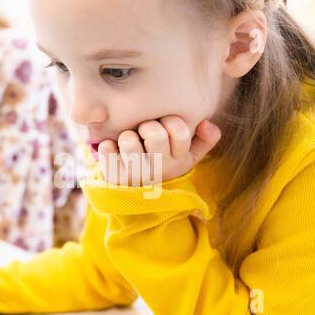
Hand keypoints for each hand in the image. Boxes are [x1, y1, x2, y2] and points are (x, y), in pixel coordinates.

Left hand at [96, 115, 220, 184]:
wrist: (140, 193)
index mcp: (177, 160)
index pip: (181, 132)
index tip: (165, 124)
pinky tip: (114, 149)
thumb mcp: (189, 155)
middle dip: (149, 126)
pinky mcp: (114, 176)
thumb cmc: (165, 163)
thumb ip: (206, 139)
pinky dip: (108, 145)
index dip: (172, 122)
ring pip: (129, 139)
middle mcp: (158, 169)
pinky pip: (107, 149)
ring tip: (129, 141)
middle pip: (155, 134)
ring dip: (127, 135)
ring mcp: (135, 174)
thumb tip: (206, 123)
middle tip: (145, 130)